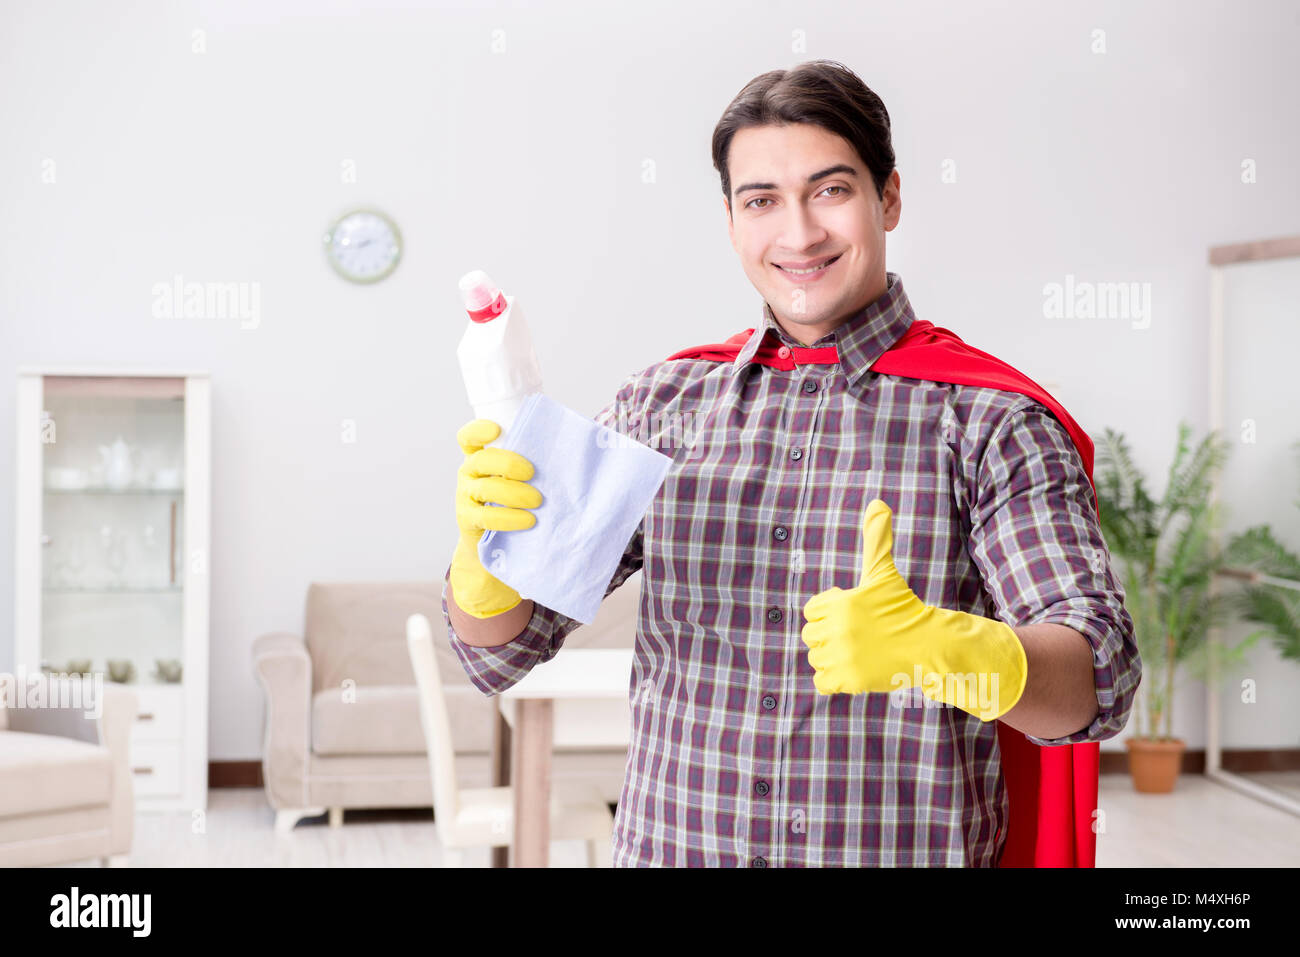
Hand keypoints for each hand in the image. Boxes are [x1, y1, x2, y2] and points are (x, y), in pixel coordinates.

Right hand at [449, 419, 541, 618]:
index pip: (469, 437)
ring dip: (513, 493)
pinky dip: (509, 518)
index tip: (497, 430)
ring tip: (537, 501)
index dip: (479, 430)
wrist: (498, 546)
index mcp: (480, 456)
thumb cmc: (516, 502)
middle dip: (508, 464)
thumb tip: (576, 448)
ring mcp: (466, 496)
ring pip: (485, 488)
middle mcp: (469, 473)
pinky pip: (485, 517)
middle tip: (532, 473)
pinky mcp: (468, 521)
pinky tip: (528, 521)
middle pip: (481, 460)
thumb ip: (534, 463)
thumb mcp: (521, 479)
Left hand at [800, 499, 1026, 720]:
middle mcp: (838, 629)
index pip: (812, 610)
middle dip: (829, 635)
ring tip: (858, 651)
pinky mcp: (848, 681)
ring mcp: (842, 657)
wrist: (928, 645)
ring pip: (815, 658)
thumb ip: (876, 539)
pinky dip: (833, 679)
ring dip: (832, 657)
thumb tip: (877, 502)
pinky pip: (820, 682)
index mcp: (841, 602)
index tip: (854, 613)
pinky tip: (853, 668)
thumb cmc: (902, 607)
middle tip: (857, 634)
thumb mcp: (884, 573)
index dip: (830, 611)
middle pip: (810, 635)